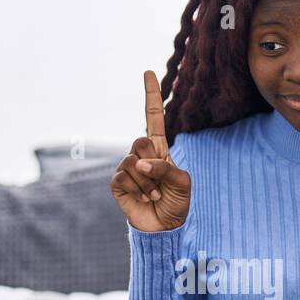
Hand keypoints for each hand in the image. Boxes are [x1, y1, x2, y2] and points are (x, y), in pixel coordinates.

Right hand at [110, 70, 191, 232]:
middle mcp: (141, 155)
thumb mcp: (182, 182)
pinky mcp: (117, 183)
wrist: (165, 228)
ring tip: (154, 196)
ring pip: (132, 163)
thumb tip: (139, 163)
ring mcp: (127, 168)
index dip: (151, 96)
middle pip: (141, 142)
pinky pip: (123, 177)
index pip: (153, 117)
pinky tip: (144, 200)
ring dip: (148, 184)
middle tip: (160, 185)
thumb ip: (165, 167)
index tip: (148, 72)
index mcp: (160, 150)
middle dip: (153, 165)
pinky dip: (138, 191)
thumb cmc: (177, 203)